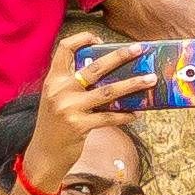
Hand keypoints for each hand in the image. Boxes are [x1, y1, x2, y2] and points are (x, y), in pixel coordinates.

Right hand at [26, 35, 164, 163]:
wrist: (44, 155)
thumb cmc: (55, 126)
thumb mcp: (57, 100)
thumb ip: (74, 86)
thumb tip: (110, 74)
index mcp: (54, 80)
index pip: (65, 49)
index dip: (82, 39)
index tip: (100, 39)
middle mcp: (60, 91)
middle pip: (95, 67)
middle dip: (120, 56)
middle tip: (139, 49)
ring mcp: (69, 108)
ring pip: (108, 91)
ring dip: (133, 84)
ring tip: (151, 79)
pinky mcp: (79, 126)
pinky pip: (109, 117)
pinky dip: (125, 115)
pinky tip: (137, 113)